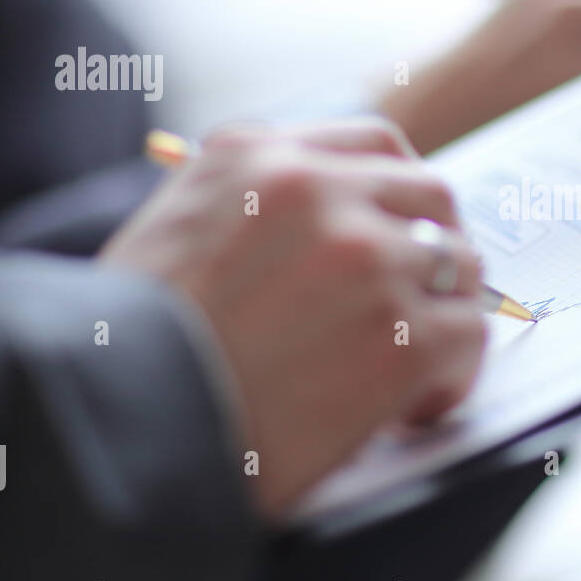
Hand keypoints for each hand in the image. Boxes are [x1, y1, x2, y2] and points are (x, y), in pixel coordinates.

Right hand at [100, 118, 485, 518]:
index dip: (398, 194)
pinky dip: (451, 378)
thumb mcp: (171, 234)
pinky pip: (467, 338)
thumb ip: (252, 207)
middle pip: (431, 195)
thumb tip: (332, 220)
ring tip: (408, 366)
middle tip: (420, 300)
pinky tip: (408, 409)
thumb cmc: (127, 355)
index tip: (402, 232)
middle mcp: (317, 192)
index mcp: (255, 158)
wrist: (112, 436)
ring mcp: (366, 260)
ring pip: (460, 264)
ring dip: (443, 314)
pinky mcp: (400, 337)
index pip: (373, 145)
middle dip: (434, 247)